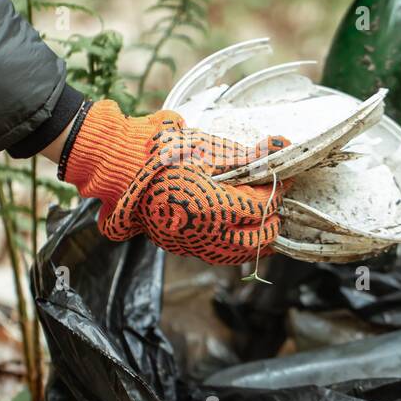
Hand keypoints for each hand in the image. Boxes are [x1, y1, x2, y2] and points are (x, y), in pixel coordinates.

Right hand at [61, 101, 287, 265]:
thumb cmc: (162, 153)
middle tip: (275, 202)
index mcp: (214, 207)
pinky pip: (213, 253)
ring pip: (236, 254)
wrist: (119, 167)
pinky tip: (235, 231)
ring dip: (253, 240)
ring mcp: (189, 243)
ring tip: (262, 223)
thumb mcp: (207, 148)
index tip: (282, 177)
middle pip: (256, 239)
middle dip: (271, 221)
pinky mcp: (176, 245)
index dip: (276, 190)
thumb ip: (246, 155)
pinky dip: (230, 246)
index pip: (260, 207)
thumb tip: (280, 147)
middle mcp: (204, 233)